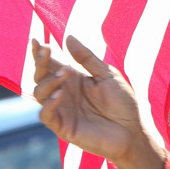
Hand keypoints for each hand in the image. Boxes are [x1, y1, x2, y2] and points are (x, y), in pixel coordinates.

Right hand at [30, 37, 165, 168]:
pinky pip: (45, 115)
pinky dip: (48, 104)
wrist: (132, 131)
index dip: (40, 53)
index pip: (50, 64)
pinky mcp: (62, 127)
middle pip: (40, 76)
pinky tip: (59, 94)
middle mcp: (63, 93)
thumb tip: (68, 37)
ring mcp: (61, 110)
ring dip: (48, 81)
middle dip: (40, 62)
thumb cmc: (123, 104)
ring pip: (38, 93)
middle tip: (47, 51)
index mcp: (73, 80)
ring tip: (65, 73)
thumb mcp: (107, 75)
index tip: (37, 40)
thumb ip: (87, 58)